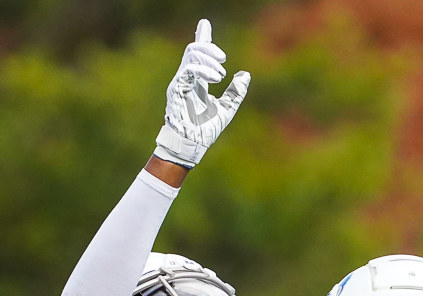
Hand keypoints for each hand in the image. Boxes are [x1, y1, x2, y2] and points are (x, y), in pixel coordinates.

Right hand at [154, 19, 250, 168]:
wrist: (192, 145)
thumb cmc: (205, 131)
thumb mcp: (227, 109)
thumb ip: (236, 92)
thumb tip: (245, 75)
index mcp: (197, 82)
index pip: (198, 55)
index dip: (202, 38)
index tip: (204, 24)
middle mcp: (187, 79)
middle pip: (194, 49)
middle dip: (209, 46)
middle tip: (223, 59)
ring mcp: (180, 83)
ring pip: (191, 54)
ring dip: (209, 59)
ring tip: (221, 73)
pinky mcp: (177, 89)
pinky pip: (189, 69)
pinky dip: (204, 70)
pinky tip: (216, 77)